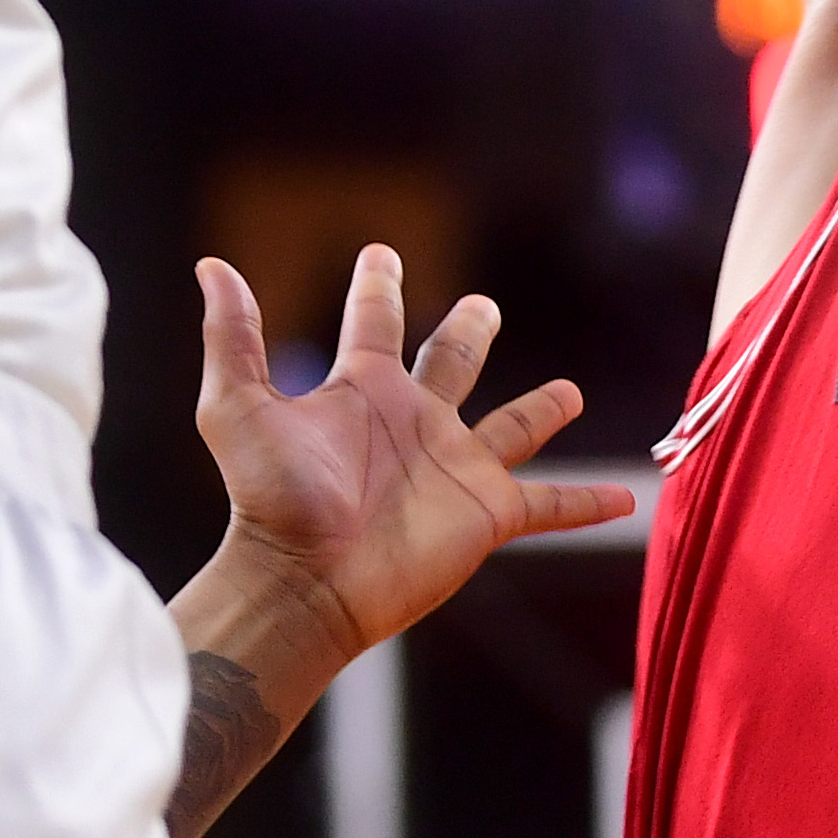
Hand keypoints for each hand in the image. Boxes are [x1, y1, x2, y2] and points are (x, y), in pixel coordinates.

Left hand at [192, 246, 635, 668]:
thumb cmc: (269, 500)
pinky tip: (626, 500)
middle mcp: (414, 422)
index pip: (375, 323)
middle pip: (451, 363)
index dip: (378, 287)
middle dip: (469, 332)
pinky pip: (550, 504)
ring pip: (511, 427)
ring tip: (570, 392)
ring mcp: (455, 468)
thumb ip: (232, 337)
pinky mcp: (486, 514)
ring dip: (541, 411)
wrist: (303, 584)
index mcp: (362, 391)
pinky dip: (587, 503)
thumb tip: (211, 265)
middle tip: (484, 305)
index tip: (381, 253)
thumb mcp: (237, 407)